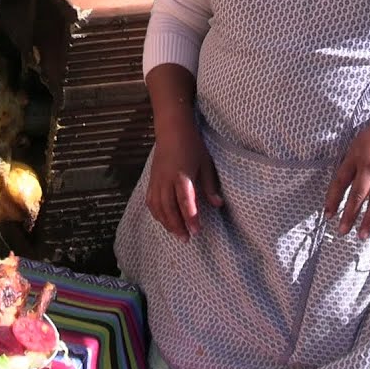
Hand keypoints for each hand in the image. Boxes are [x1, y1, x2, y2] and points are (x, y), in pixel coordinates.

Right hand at [146, 117, 220, 240]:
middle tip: (186, 239)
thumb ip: (210, 185)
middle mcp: (166, 179)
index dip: (190, 217)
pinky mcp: (152, 179)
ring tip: (176, 233)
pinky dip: (156, 213)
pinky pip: (151, 201)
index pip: (185, 201)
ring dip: (166, 222)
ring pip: (158, 206)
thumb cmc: (192, 145)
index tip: (196, 231)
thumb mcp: (206, 163)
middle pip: (168, 208)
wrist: (172, 129)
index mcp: (181, 175)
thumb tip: (218, 204)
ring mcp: (157, 180)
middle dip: (177, 225)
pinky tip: (164, 220)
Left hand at [324, 108, 369, 239]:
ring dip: (369, 220)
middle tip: (342, 231)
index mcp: (355, 157)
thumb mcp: (357, 144)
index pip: (340, 182)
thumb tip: (340, 185)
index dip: (332, 200)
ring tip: (362, 235)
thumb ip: (350, 164)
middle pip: (357, 196)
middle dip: (349, 216)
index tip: (327, 215)